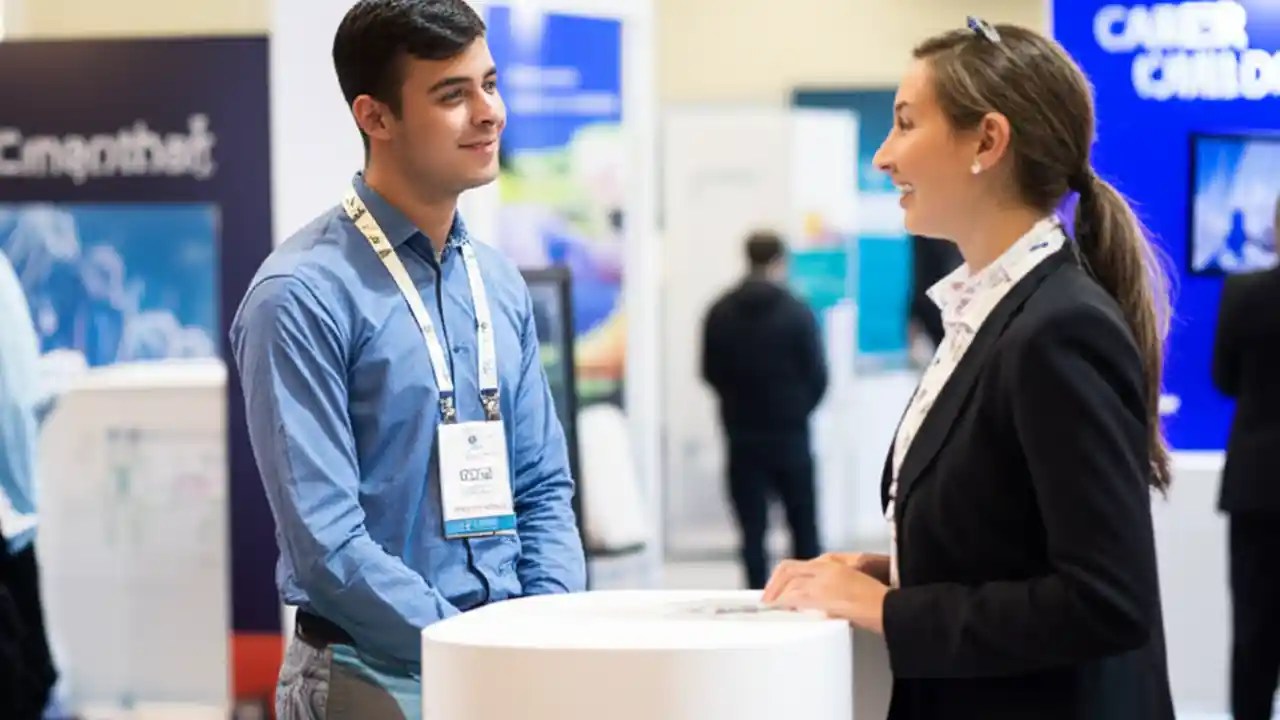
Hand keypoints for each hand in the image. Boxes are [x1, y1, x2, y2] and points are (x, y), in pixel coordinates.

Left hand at [762, 557, 889, 633]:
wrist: (892, 609)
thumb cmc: (879, 603)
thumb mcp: (854, 587)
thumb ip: (832, 590)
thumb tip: (816, 605)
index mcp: (834, 564)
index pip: (798, 565)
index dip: (781, 578)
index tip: (775, 590)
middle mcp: (827, 567)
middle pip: (788, 569)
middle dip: (773, 585)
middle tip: (767, 600)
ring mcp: (824, 579)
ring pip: (789, 581)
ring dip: (776, 594)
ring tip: (770, 607)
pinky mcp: (824, 593)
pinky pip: (794, 595)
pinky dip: (782, 601)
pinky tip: (779, 609)